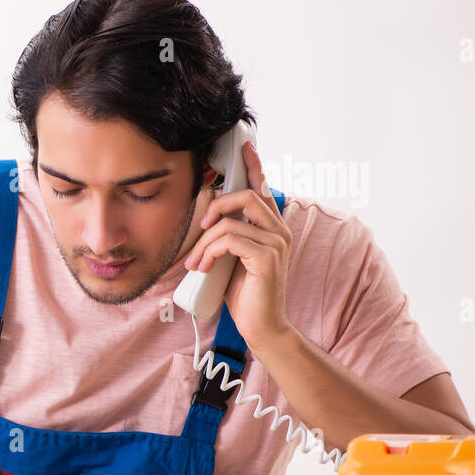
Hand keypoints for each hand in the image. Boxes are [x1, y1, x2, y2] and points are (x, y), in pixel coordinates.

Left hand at [182, 139, 293, 351]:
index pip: (263, 189)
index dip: (254, 166)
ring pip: (230, 221)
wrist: (261, 327)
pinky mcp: (267, 257)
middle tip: (200, 225)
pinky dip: (209, 252)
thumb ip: (227, 238)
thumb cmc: (245, 295)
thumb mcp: (231, 259)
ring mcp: (276, 243)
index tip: (245, 147)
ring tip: (196, 262)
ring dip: (204, 242)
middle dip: (216, 205)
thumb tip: (206, 222)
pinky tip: (204, 268)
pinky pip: (230, 239)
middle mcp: (278, 231)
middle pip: (246, 195)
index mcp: (271, 228)